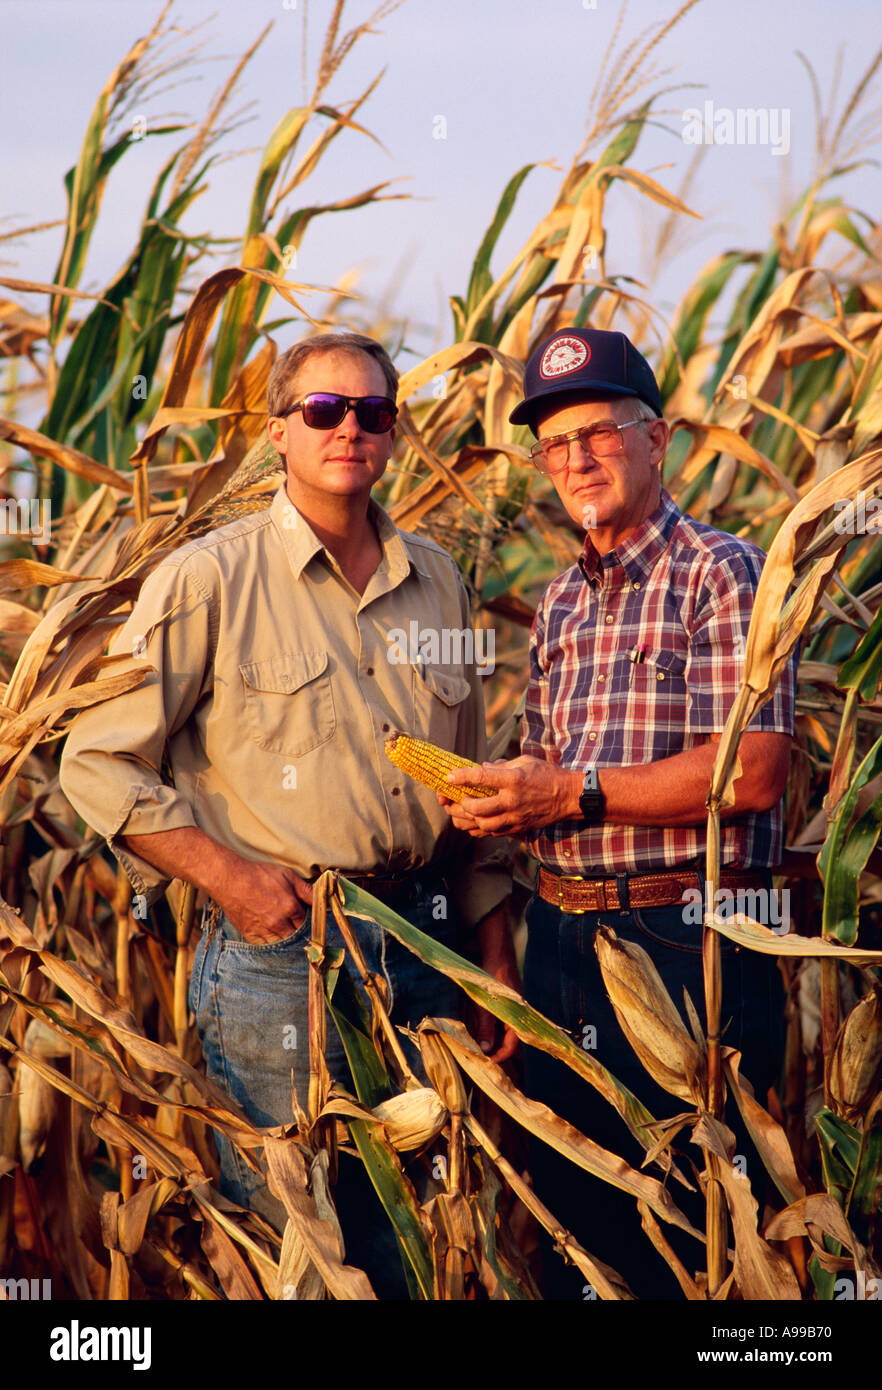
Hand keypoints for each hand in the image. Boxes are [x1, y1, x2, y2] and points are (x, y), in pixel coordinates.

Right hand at [213, 856, 312, 943]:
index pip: (306, 922)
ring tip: (282, 929)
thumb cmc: (259, 874)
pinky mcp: (250, 935)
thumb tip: (322, 899)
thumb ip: (305, 889)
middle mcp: (278, 922)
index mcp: (289, 906)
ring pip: (281, 943)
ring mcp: (263, 930)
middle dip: (296, 931)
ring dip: (285, 938)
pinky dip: (270, 941)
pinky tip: (271, 933)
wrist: (230, 879)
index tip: (301, 915)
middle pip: (295, 935)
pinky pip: (265, 945)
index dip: (305, 919)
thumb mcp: (287, 875)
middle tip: (293, 924)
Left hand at [438, 756, 581, 838]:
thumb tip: (482, 767)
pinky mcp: (518, 828)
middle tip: (456, 798)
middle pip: (477, 808)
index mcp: (514, 780)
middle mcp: (513, 801)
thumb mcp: (525, 761)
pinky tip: (475, 820)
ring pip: (483, 825)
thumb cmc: (547, 775)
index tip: (449, 777)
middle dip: (461, 804)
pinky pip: (493, 833)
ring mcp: (516, 817)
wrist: (569, 797)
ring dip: (468, 819)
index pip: (481, 778)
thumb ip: (501, 765)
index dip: (461, 777)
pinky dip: (479, 828)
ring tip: (462, 810)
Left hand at [470, 952, 521, 1064]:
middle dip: (496, 1049)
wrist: (497, 952)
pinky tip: (478, 1027)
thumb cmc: (493, 976)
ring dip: (491, 1037)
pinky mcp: (505, 1002)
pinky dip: (490, 1026)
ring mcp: (511, 1008)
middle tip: (480, 1056)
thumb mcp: (485, 1003)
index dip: (500, 1056)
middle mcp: (516, 1014)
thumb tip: (485, 1049)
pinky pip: (499, 1020)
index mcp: (517, 1016)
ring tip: (477, 1044)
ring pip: (503, 1030)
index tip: (487, 1063)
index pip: (512, 1044)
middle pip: (509, 1040)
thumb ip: (486, 1026)